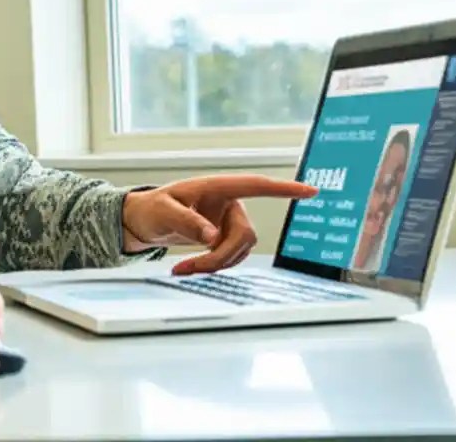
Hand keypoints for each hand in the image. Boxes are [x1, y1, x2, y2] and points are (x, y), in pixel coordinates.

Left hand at [121, 175, 317, 274]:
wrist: (144, 221)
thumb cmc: (152, 209)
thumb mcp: (163, 212)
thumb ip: (187, 222)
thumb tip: (212, 237)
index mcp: (216, 188)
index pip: (255, 186)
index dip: (283, 189)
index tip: (310, 191)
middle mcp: (228, 204)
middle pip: (245, 235)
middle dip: (221, 256)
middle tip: (190, 268)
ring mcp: (229, 222)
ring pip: (240, 250)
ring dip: (215, 264)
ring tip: (183, 268)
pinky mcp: (225, 238)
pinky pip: (231, 257)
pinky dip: (214, 266)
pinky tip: (191, 267)